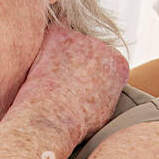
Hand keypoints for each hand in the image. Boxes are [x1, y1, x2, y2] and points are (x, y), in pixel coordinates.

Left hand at [10, 20, 129, 139]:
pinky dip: (45, 47)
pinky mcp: (59, 34)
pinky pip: (51, 35)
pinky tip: (39, 67)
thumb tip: (102, 93)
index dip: (91, 76)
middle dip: (77, 64)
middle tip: (61, 84)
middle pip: (89, 51)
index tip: (80, 88)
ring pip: (69, 44)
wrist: (53, 120)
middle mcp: (105, 47)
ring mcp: (81, 37)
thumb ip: (106, 93)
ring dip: (60, 57)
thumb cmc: (77, 124)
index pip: (107, 63)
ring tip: (49, 81)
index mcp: (120, 65)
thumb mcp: (104, 112)